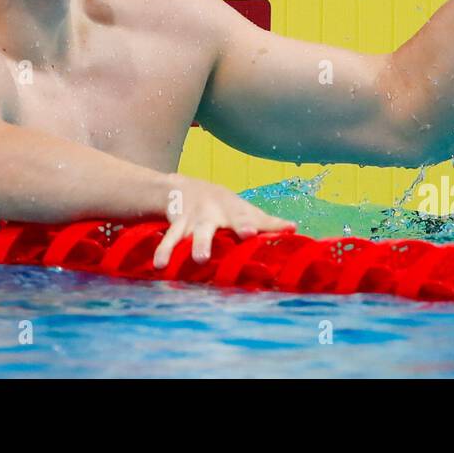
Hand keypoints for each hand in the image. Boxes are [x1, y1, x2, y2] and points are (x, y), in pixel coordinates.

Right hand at [152, 174, 294, 269]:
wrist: (187, 187)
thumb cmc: (226, 206)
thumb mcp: (245, 210)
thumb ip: (267, 222)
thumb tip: (293, 227)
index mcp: (234, 211)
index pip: (248, 219)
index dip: (255, 226)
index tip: (253, 233)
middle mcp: (213, 215)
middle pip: (214, 226)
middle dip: (217, 236)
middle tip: (226, 244)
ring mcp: (193, 219)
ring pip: (189, 232)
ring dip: (191, 245)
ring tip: (197, 260)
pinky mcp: (176, 225)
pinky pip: (168, 239)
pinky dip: (164, 252)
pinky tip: (160, 266)